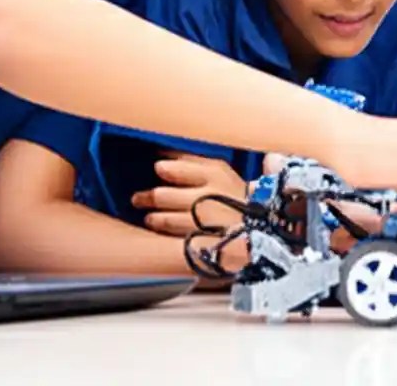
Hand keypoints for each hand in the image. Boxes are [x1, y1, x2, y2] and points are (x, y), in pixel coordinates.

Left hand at [131, 151, 247, 235]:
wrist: (259, 230)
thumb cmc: (234, 197)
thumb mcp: (220, 172)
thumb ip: (191, 162)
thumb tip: (160, 153)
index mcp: (213, 174)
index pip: (174, 168)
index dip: (162, 169)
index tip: (157, 170)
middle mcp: (208, 197)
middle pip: (163, 195)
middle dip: (147, 197)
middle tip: (138, 198)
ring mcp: (204, 223)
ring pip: (164, 220)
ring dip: (153, 219)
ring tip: (150, 218)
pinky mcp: (201, 244)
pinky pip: (172, 240)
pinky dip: (163, 236)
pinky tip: (162, 233)